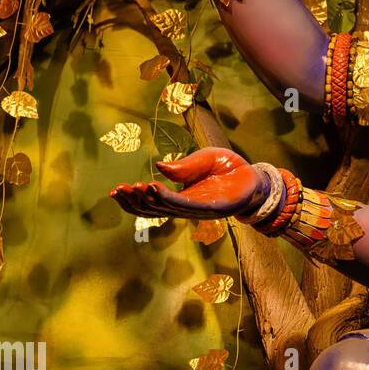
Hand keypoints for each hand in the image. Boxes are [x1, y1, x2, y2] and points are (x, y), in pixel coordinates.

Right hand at [110, 147, 265, 219]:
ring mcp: (197, 209)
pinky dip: (167, 198)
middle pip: (153, 209)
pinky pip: (184, 205)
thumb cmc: (227, 169)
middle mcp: (186, 206)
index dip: (133, 198)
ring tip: (133, 188)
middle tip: (118, 190)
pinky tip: (153, 188)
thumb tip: (159, 167)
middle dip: (134, 201)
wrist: (254, 177)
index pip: (151, 202)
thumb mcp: (202, 160)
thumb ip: (182, 166)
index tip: (115, 190)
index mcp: (181, 197)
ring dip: (147, 199)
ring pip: (166, 208)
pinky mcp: (210, 208)